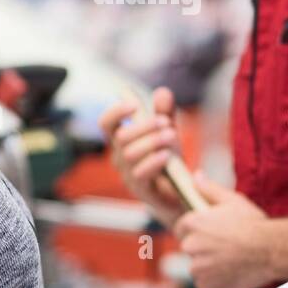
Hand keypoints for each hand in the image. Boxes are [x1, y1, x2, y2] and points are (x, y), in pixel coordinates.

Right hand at [99, 86, 184, 229]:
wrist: (180, 195)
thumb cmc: (169, 160)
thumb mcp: (169, 132)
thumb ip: (166, 112)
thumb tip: (162, 92)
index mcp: (122, 141)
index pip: (107, 123)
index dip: (116, 111)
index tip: (134, 104)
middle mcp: (119, 158)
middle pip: (121, 137)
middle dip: (143, 126)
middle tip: (165, 122)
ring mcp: (127, 175)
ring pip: (130, 154)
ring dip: (151, 141)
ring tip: (171, 136)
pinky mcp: (140, 190)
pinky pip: (139, 173)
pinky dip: (153, 161)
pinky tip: (167, 155)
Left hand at [176, 173, 271, 287]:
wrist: (270, 249)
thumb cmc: (253, 223)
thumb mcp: (232, 200)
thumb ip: (210, 189)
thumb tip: (196, 177)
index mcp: (192, 223)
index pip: (182, 228)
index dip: (196, 230)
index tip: (211, 233)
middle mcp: (190, 245)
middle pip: (190, 247)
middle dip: (203, 247)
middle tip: (225, 247)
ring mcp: (197, 267)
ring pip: (198, 266)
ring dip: (209, 265)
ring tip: (231, 260)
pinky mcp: (206, 285)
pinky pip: (205, 283)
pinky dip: (215, 280)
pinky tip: (231, 272)